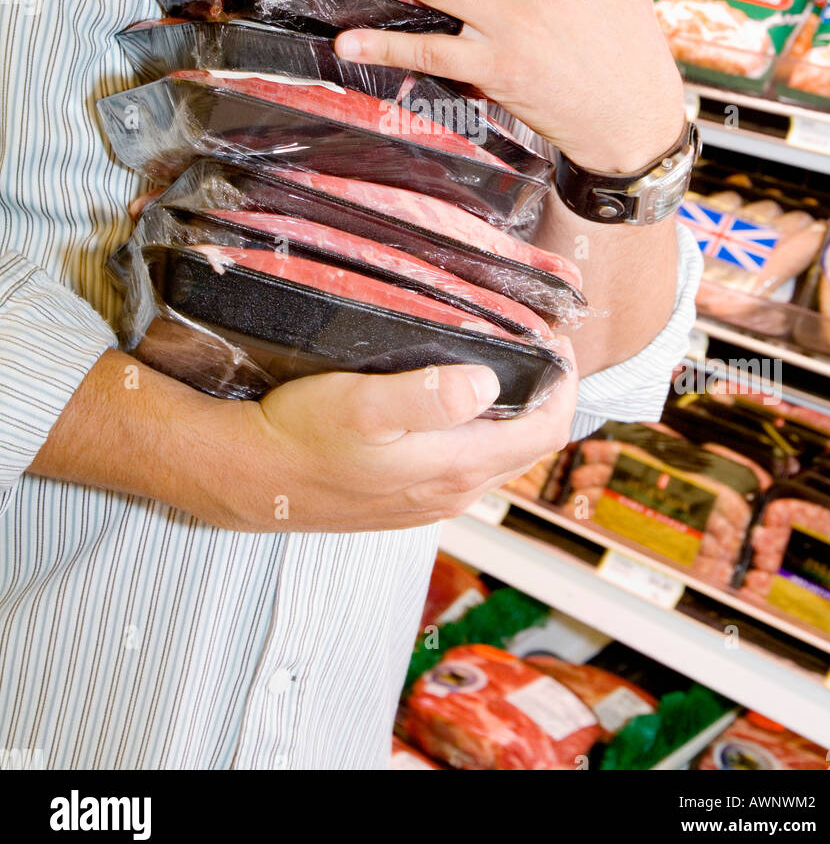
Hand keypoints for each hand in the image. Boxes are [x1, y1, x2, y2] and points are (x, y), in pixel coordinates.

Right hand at [240, 343, 576, 532]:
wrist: (251, 479)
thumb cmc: (301, 435)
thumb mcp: (364, 404)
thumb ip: (429, 395)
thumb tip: (488, 382)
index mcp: (456, 467)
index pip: (546, 433)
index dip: (564, 387)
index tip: (556, 343)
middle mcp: (453, 492)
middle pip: (527, 447)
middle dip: (544, 398)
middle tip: (535, 346)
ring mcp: (429, 501)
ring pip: (496, 457)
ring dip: (512, 416)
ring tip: (501, 366)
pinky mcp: (406, 501)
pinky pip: (464, 467)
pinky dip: (479, 434)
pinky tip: (455, 405)